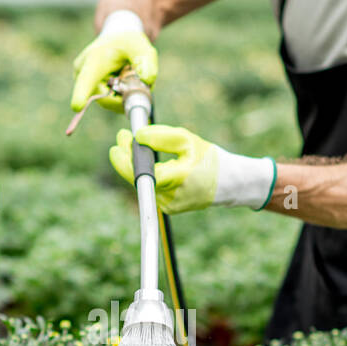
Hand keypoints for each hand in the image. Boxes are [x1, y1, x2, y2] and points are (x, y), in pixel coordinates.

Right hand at [70, 11, 158, 113]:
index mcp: (94, 59)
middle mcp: (82, 73)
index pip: (86, 79)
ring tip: (130, 78)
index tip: (77, 106)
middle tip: (141, 85)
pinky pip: (108, 102)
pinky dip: (120, 97)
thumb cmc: (127, 42)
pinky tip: (124, 83)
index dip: (81, 94)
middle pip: (104, 99)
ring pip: (108, 102)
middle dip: (124, 97)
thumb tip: (148, 80)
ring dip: (124, 96)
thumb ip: (146, 59)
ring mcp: (83, 84)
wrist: (116, 40)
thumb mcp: (140, 45)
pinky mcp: (89, 91)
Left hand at [109, 124, 276, 212]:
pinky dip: (148, 174)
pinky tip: (150, 161)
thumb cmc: (209, 159)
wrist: (228, 184)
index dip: (126, 161)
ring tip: (137, 145)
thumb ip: (161, 137)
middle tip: (122, 138)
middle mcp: (172, 197)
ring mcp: (169, 205)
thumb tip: (137, 137)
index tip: (118, 143)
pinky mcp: (169, 208)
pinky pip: (152, 188)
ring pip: (145, 182)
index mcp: (179, 178)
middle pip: (141, 177)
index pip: (145, 173)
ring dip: (138, 164)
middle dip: (128, 157)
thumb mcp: (187, 141)